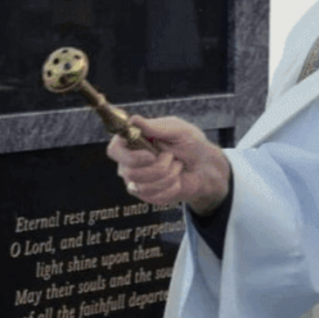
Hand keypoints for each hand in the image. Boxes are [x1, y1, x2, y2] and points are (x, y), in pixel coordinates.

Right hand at [107, 116, 231, 215]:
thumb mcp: (178, 130)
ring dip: (168, 176)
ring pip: (143, 187)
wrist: (204, 167)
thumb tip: (133, 120)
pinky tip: (177, 180)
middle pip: (129, 172)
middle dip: (158, 167)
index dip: (129, 157)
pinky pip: (154, 197)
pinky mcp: (147, 195)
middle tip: (172, 157)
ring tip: (177, 166)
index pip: (114, 150)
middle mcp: (129, 162)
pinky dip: (172, 188)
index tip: (150, 156)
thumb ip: (156, 127)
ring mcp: (136, 180)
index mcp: (132, 141)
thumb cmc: (190, 144)